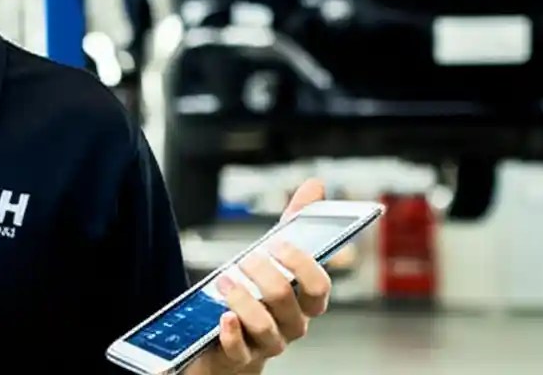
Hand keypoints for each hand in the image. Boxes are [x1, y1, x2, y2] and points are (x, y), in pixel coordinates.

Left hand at [188, 179, 331, 374]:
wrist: (227, 339)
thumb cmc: (258, 292)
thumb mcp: (275, 256)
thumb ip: (296, 223)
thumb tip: (315, 186)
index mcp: (305, 301)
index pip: (319, 286)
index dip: (301, 264)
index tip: (279, 244)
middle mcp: (292, 325)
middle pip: (287, 301)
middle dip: (265, 275)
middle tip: (245, 258)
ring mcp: (268, 344)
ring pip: (265, 326)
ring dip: (243, 300)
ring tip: (225, 280)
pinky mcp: (241, 359)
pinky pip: (240, 351)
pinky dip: (232, 333)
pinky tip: (223, 317)